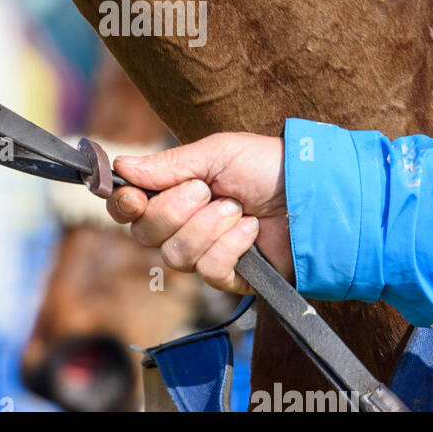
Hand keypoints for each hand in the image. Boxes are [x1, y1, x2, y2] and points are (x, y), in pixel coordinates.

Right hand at [106, 133, 291, 292]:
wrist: (312, 194)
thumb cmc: (264, 166)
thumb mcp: (214, 154)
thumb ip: (167, 166)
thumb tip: (121, 168)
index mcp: (172, 192)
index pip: (128, 209)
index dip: (124, 205)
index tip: (136, 196)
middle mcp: (181, 226)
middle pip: (145, 235)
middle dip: (174, 210)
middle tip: (205, 191)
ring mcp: (204, 252)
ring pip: (176, 255)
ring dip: (208, 227)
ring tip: (237, 208)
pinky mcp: (230, 277)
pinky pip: (209, 269)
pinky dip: (231, 245)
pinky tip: (250, 230)